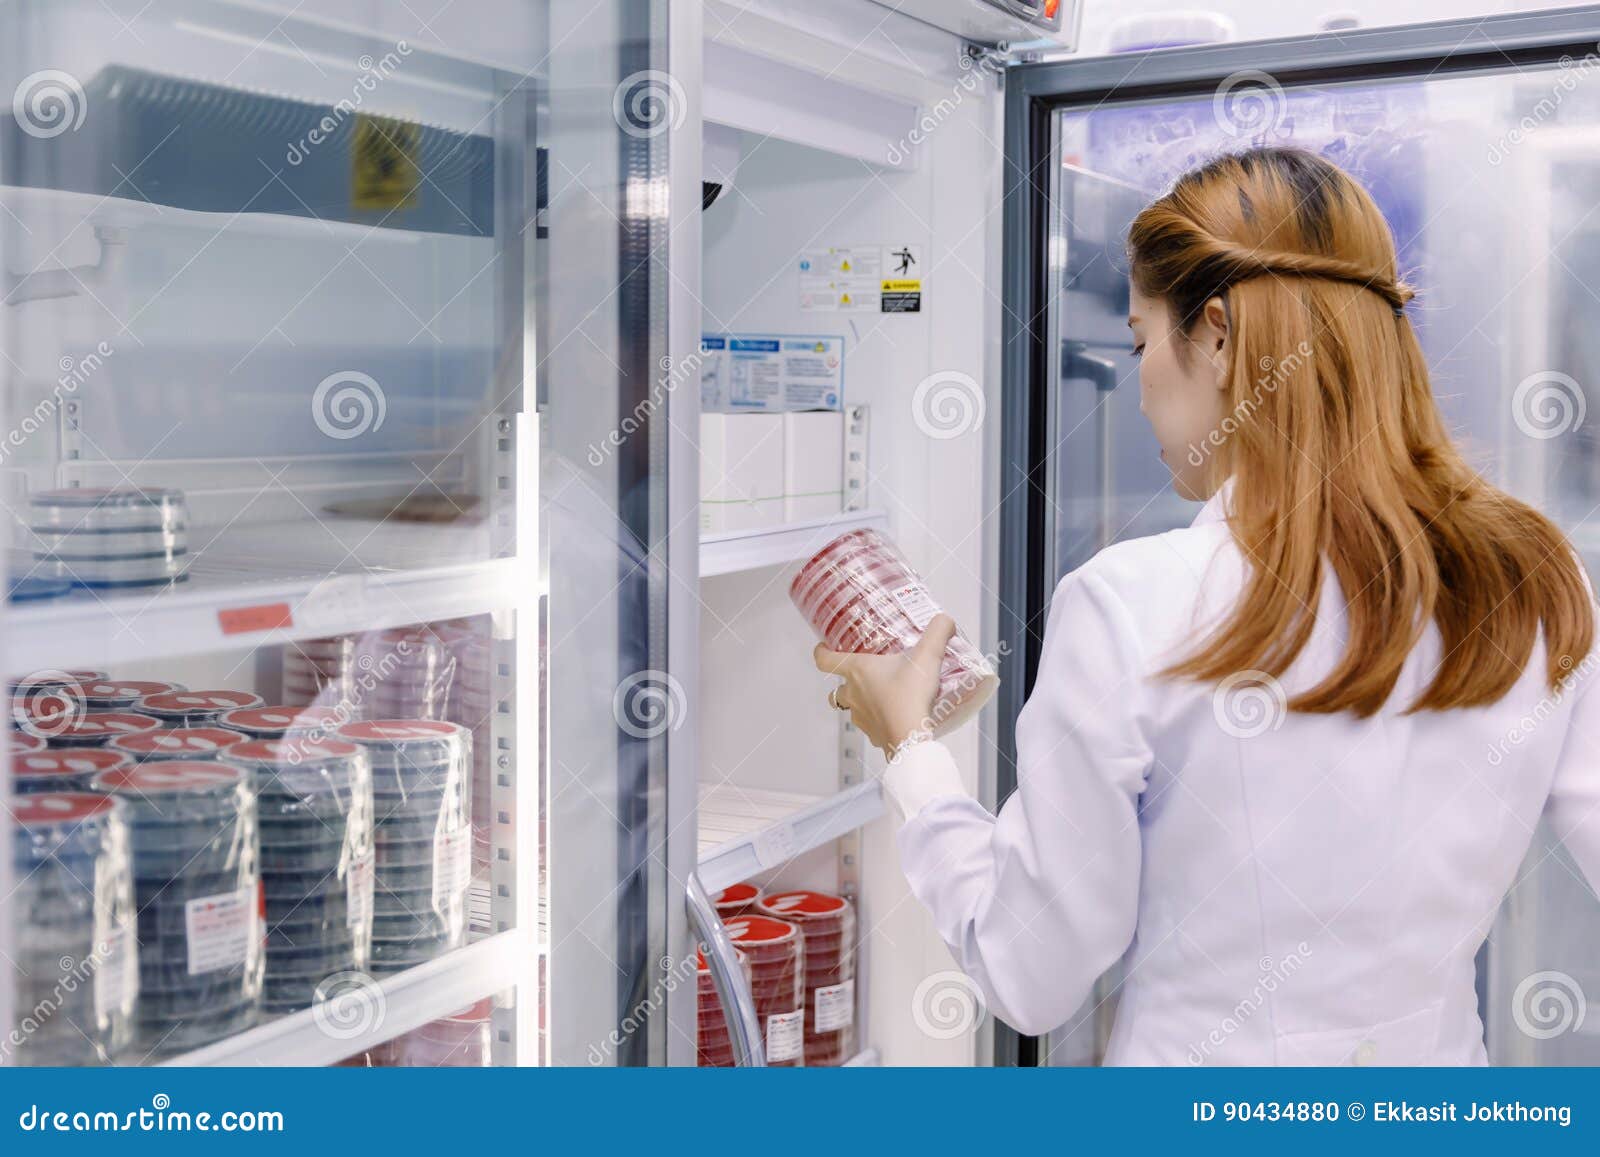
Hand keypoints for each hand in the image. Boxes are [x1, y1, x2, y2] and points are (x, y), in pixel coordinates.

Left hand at [813, 615, 956, 757]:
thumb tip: (945, 620)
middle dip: (845, 684)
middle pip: (836, 690)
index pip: (824, 660)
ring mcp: (860, 718)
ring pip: (852, 709)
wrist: (912, 737)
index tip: (824, 647)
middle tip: (865, 676)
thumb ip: (937, 632)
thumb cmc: (910, 695)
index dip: (821, 652)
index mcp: (857, 671)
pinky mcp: (873, 735)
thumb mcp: (927, 656)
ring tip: (886, 696)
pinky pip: (870, 726)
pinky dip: (879, 721)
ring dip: (863, 703)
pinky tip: (897, 716)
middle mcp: (852, 694)